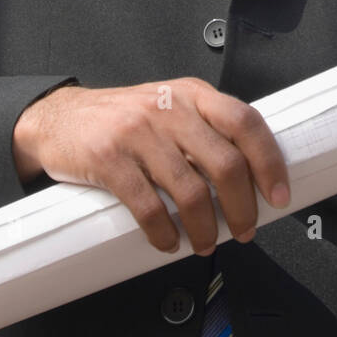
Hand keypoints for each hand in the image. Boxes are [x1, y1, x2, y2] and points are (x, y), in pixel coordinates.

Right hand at [12, 77, 290, 255]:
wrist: (57, 118)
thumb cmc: (121, 118)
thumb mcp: (169, 107)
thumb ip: (205, 129)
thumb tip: (250, 176)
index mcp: (192, 94)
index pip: (245, 122)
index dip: (269, 161)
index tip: (278, 195)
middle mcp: (169, 108)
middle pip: (225, 163)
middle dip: (242, 207)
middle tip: (244, 229)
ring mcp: (138, 132)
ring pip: (190, 191)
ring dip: (205, 229)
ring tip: (205, 242)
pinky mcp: (109, 158)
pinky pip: (148, 207)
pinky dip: (164, 234)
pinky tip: (167, 241)